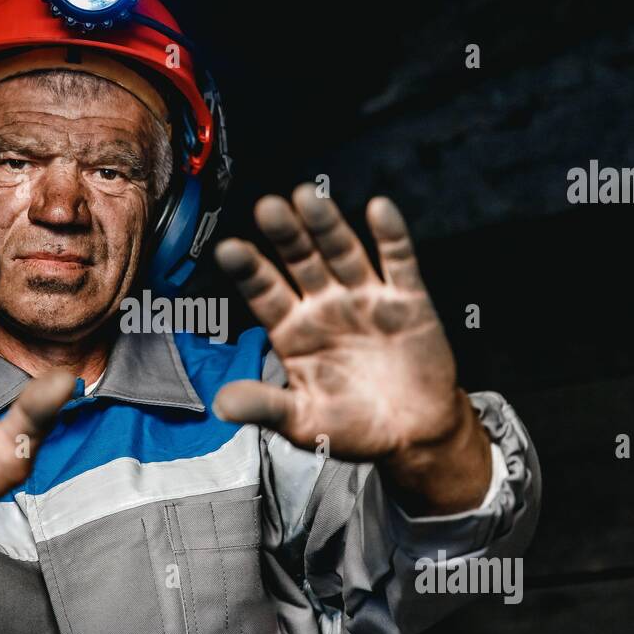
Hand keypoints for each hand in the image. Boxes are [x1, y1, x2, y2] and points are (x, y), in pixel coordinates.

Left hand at [212, 183, 491, 514]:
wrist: (413, 436)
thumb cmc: (351, 427)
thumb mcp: (302, 423)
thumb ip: (264, 407)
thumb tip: (219, 404)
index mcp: (293, 331)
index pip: (264, 293)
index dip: (249, 271)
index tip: (229, 249)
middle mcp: (324, 307)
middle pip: (301, 262)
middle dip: (286, 236)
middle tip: (268, 207)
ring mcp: (365, 299)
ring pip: (343, 253)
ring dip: (327, 226)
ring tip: (309, 197)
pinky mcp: (407, 301)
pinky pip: (398, 263)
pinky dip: (391, 236)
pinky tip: (378, 209)